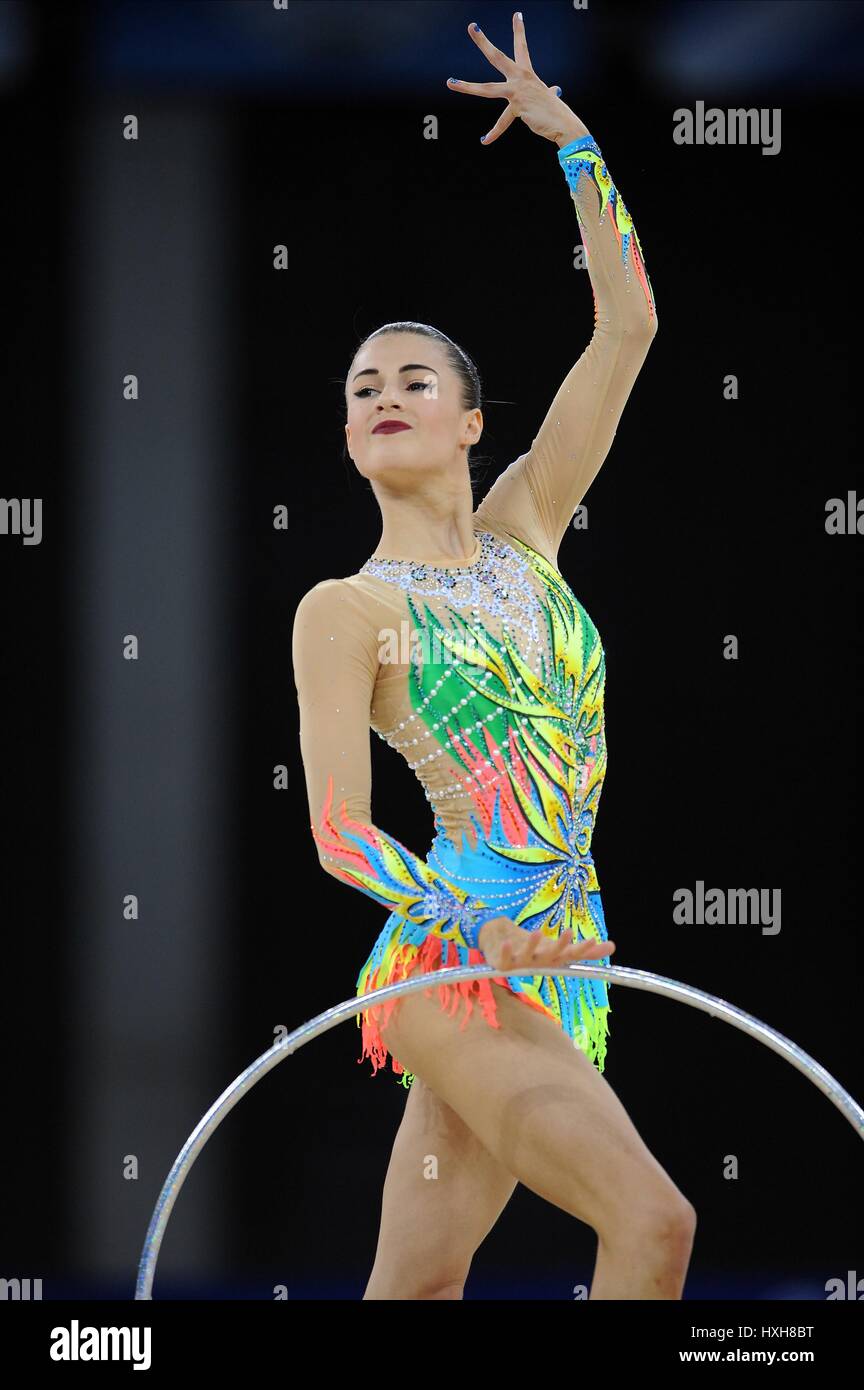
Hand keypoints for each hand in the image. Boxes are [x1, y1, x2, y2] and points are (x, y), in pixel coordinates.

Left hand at [447, 13, 583, 146]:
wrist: (564, 123)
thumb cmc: (556, 111)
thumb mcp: (549, 97)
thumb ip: (548, 92)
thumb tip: (556, 90)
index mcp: (528, 74)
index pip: (522, 48)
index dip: (519, 31)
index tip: (517, 15)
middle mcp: (521, 78)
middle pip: (498, 57)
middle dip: (483, 42)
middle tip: (472, 27)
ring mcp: (517, 91)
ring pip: (487, 89)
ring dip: (467, 87)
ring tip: (450, 83)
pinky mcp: (517, 107)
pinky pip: (501, 123)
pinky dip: (494, 133)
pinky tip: (484, 140)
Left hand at [478, 915, 615, 972]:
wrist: (503, 948)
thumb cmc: (535, 949)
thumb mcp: (560, 947)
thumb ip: (585, 951)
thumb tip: (613, 947)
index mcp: (554, 960)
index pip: (571, 955)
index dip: (582, 949)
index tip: (594, 939)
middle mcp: (540, 964)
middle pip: (552, 956)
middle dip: (561, 946)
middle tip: (570, 932)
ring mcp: (521, 964)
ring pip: (528, 956)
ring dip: (533, 945)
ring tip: (539, 932)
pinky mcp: (503, 964)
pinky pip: (505, 959)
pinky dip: (507, 951)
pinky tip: (509, 942)